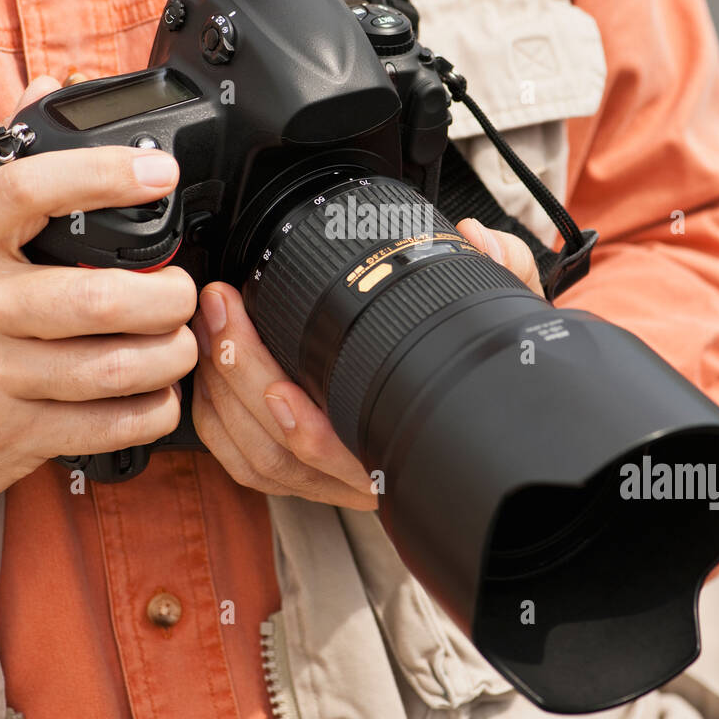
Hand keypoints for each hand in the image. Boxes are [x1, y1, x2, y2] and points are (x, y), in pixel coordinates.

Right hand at [0, 78, 196, 501]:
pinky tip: (156, 392)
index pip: (26, 191)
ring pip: (110, 368)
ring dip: (169, 356)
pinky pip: (104, 426)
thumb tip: (50, 91)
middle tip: (181, 293)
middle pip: (96, 299)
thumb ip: (5, 169)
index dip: (101, 176)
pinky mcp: (6, 434)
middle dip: (165, 298)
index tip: (160, 173)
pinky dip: (150, 409)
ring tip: (179, 344)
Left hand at [191, 217, 542, 509]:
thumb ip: (503, 275)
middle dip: (241, 378)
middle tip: (222, 308)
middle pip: (282, 455)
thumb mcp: (507, 324)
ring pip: (256, 460)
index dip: (310, 434)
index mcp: (411, 445)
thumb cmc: (481, 374)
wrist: (481, 415)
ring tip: (211, 324)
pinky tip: (212, 366)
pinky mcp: (302, 472)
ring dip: (220, 392)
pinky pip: (244, 463)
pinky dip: (217, 418)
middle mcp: (367, 473)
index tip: (279, 387)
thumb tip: (476, 240)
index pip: (352, 458)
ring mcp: (330, 478)